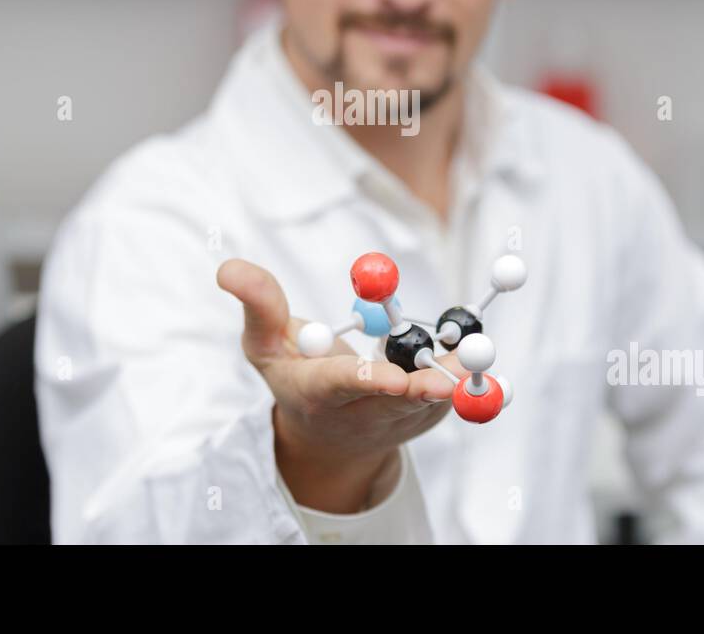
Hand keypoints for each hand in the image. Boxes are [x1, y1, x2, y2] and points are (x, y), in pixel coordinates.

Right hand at [216, 258, 462, 512]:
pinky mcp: (431, 419)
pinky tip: (468, 352)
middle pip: (401, 400)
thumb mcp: (265, 344)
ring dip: (460, 372)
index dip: (369, 382)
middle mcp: (363, 415)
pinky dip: (469, 371)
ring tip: (475, 347)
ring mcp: (401, 422)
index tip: (395, 377)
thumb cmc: (294, 376)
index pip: (343, 387)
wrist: (329, 434)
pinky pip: (459, 392)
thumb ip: (257, 306)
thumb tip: (228, 267)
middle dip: (431, 384)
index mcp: (319, 394)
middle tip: (463, 364)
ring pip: (439, 397)